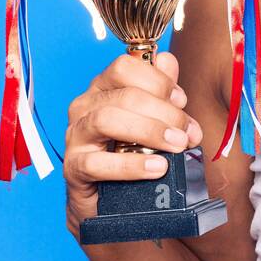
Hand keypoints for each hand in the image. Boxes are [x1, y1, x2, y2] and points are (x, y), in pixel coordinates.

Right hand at [63, 51, 203, 241]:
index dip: (158, 81)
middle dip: (165, 112)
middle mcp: (85, 107)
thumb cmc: (130, 152)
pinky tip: (157, 168)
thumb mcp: (151, 118)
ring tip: (176, 146)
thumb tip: (167, 60)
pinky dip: (132, 165)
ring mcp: (76, 136)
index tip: (181, 100)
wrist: (108, 200)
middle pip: (125, 95)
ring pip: (107, 120)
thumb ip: (159, 89)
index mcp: (103, 88)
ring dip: (149, 131)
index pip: (124, 67)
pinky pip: (98, 163)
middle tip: (187, 133)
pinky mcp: (73, 168)